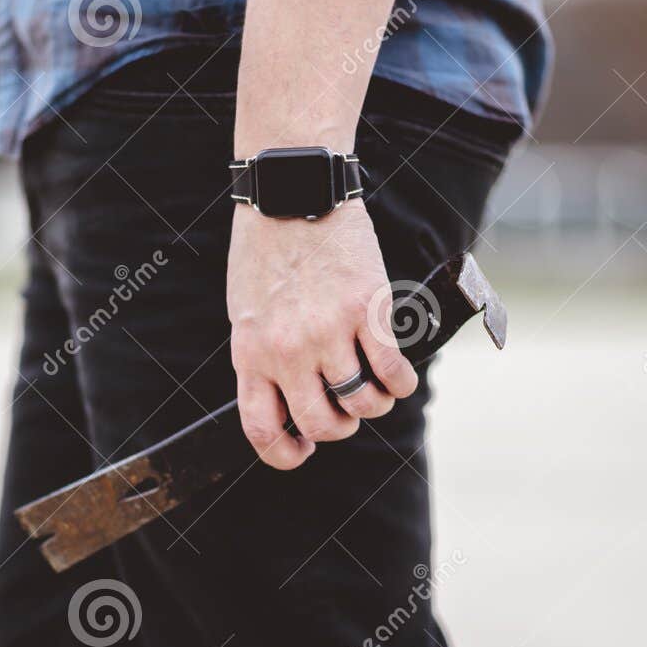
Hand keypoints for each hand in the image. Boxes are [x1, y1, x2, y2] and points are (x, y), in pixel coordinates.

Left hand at [226, 199, 418, 469]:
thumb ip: (262, 357)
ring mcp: (329, 332)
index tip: (303, 450)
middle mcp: (288, 351)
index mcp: (252, 353)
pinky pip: (392, 371)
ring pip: (362, 404)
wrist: (292, 192)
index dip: (286, 454)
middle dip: (339, 427)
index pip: (264, 429)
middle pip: (322, 424)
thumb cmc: (265, 249)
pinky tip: (399, 378)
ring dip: (374, 405)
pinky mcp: (368, 311)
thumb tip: (287, 400)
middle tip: (345, 408)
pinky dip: (401, 384)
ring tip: (376, 390)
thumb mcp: (246, 311)